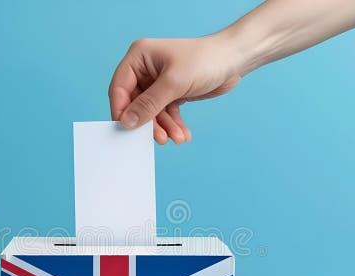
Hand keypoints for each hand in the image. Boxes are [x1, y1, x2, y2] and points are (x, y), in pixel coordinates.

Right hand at [108, 35, 240, 144]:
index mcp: (139, 57)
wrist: (234, 59)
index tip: (127, 129)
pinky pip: (167, 114)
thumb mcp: (174, 82)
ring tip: (177, 137)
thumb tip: (127, 121)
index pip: (120, 87)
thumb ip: (149, 104)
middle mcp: (145, 69)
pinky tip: (182, 134)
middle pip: (136, 104)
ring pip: (152, 112)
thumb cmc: (205, 59)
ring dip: (165, 127)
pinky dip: (174, 125)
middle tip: (159, 138)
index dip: (121, 110)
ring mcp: (158, 83)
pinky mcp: (172, 93)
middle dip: (149, 122)